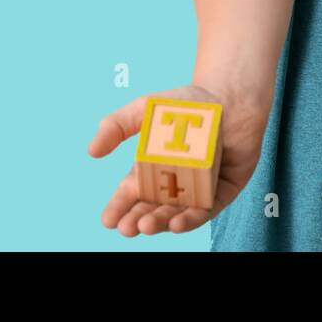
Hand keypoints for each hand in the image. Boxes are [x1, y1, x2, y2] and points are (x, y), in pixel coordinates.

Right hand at [87, 83, 268, 236]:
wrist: (230, 93)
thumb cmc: (186, 102)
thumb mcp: (145, 109)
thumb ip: (116, 125)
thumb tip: (91, 151)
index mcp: (153, 168)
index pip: (132, 194)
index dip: (119, 207)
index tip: (107, 220)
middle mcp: (175, 183)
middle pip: (153, 208)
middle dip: (139, 219)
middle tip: (127, 228)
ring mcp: (200, 188)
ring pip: (177, 213)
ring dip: (161, 222)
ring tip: (146, 225)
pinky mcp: (224, 189)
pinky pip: (207, 209)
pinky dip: (192, 218)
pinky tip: (177, 223)